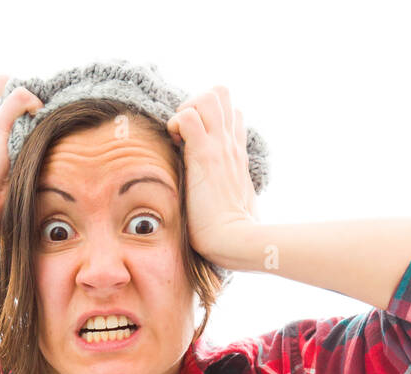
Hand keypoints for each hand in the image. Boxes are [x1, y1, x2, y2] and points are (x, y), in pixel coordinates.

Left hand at [166, 86, 259, 268]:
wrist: (235, 241)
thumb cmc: (232, 232)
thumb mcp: (234, 204)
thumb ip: (227, 190)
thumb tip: (218, 200)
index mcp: (236, 154)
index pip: (231, 114)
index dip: (210, 118)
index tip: (194, 140)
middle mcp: (230, 144)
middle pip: (220, 95)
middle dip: (196, 104)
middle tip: (184, 133)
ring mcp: (220, 147)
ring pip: (206, 98)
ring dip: (186, 110)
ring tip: (178, 137)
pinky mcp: (205, 155)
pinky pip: (188, 117)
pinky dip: (176, 124)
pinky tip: (174, 145)